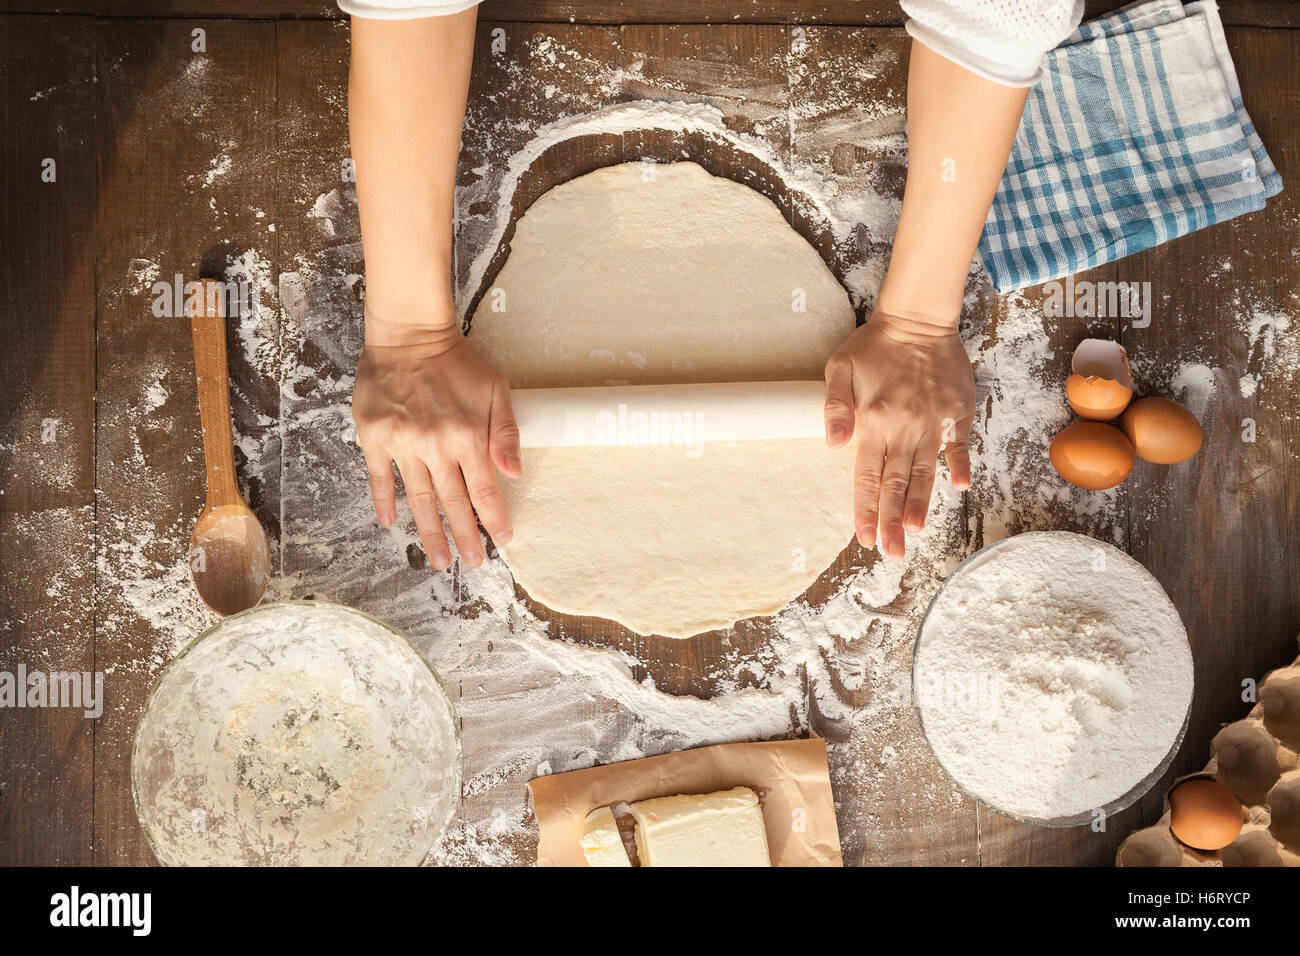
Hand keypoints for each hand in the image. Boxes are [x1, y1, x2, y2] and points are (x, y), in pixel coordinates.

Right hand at [353, 318, 521, 569]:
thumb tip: (514, 474)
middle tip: (473, 564)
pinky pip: (380, 478)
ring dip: (429, 531)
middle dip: (464, 537)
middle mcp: (434, 446)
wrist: (409, 335)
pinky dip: (384, 502)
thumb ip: (505, 433)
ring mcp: (401, 444)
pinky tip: (392, 523)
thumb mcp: (496, 389)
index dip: (494, 518)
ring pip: (418, 498)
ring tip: (437, 559)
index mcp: (466, 436)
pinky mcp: (374, 437)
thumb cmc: (458, 362)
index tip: (503, 540)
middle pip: (452, 502)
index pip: (484, 489)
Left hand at [823, 310, 974, 559]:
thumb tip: (834, 445)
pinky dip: (959, 465)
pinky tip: (961, 487)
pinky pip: (959, 445)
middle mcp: (904, 428)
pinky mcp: (958, 413)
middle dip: (892, 522)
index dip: (865, 510)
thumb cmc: (874, 346)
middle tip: (893, 553)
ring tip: (916, 532)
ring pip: (926, 472)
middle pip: (896, 484)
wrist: (918, 319)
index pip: (867, 477)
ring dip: (920, 504)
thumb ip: (834, 408)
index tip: (865, 538)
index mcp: (873, 421)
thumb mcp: (838, 368)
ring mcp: (933, 422)